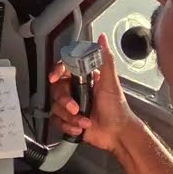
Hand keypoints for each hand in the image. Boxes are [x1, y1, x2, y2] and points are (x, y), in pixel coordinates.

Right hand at [48, 33, 138, 152]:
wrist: (118, 134)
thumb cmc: (117, 109)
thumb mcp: (111, 83)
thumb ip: (105, 60)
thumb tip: (102, 39)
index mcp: (83, 79)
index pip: (63, 69)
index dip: (56, 71)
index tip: (54, 77)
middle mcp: (75, 91)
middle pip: (56, 90)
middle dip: (65, 101)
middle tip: (76, 108)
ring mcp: (71, 106)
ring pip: (56, 107)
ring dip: (70, 117)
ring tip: (84, 121)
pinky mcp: (68, 120)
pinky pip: (57, 121)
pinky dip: (68, 126)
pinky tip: (80, 128)